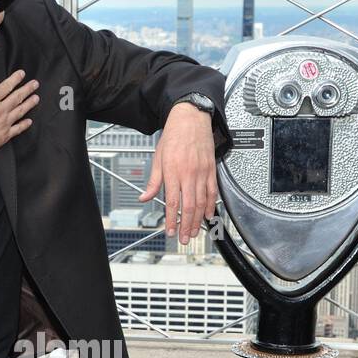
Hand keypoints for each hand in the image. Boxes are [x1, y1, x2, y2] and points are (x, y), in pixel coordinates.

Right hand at [0, 68, 38, 163]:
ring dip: (30, 104)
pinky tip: (29, 121)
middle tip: (35, 84)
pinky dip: (25, 124)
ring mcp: (4, 124)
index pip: (6, 86)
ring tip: (36, 98)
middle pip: (17, 97)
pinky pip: (18, 129)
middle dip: (27, 89)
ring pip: (20, 111)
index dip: (15, 79)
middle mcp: (0, 111)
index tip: (22, 74)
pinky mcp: (5, 136)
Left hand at [138, 102, 218, 242]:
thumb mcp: (158, 158)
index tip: (170, 231)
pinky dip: (210, 206)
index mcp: (173, 172)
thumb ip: (153, 182)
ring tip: (194, 232)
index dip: (172, 220)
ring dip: (198, 220)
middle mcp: (189, 174)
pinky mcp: (211, 170)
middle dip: (186, 226)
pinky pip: (212, 192)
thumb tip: (144, 197)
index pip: (173, 203)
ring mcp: (202, 173)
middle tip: (183, 238)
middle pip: (189, 206)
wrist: (191, 119)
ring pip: (202, 202)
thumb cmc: (173, 136)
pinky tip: (208, 216)